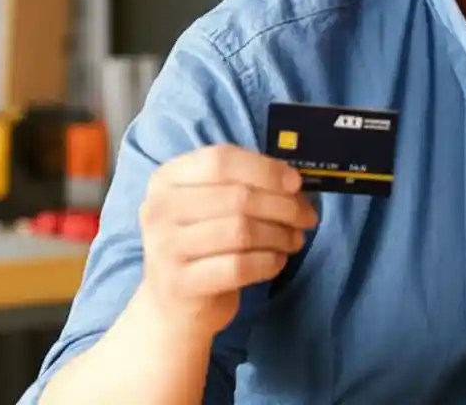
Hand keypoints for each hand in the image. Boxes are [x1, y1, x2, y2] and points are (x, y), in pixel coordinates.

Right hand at [137, 144, 318, 336]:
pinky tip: (277, 261)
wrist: (174, 306)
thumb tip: (294, 183)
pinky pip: (239, 267)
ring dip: (280, 235)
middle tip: (307, 217)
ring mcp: (164, 248)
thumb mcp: (213, 206)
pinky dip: (268, 262)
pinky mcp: (180, 284)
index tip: (296, 183)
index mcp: (167, 178)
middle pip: (237, 197)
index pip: (221, 160)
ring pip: (241, 231)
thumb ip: (246, 185)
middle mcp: (158, 209)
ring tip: (294, 240)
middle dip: (283, 206)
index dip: (265, 169)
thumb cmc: (204, 246)